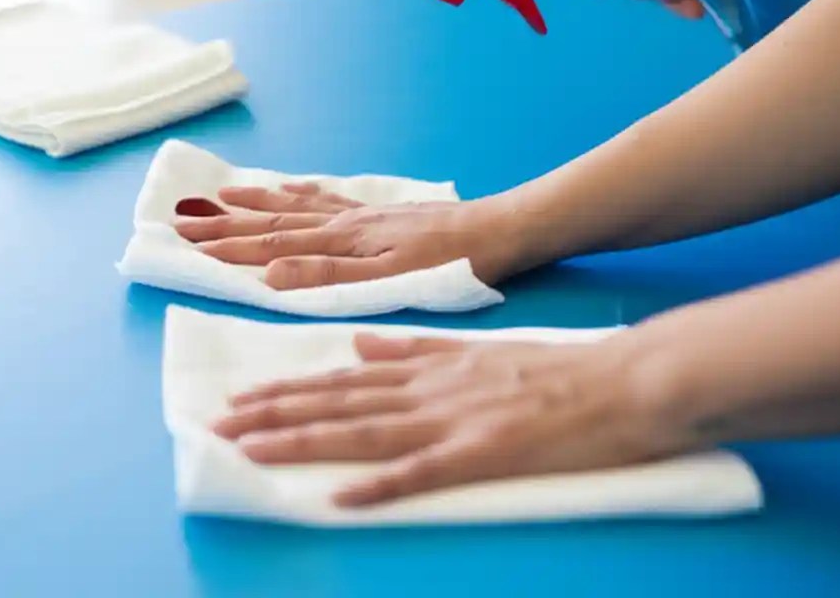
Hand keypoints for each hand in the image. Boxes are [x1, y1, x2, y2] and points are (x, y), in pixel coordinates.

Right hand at [173, 184, 526, 289]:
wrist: (502, 232)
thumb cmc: (451, 265)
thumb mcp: (390, 280)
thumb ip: (328, 278)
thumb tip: (267, 275)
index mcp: (340, 243)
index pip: (268, 246)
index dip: (224, 247)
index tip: (183, 244)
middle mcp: (343, 223)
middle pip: (271, 222)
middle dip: (224, 225)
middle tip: (181, 221)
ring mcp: (361, 215)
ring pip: (293, 207)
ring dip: (253, 203)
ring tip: (218, 195)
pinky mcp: (381, 213)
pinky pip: (326, 198)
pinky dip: (298, 192)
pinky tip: (286, 187)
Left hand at [214, 333, 691, 506]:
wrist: (622, 381)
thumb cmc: (552, 371)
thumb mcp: (472, 351)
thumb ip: (411, 349)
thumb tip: (356, 342)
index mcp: (425, 369)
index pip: (341, 381)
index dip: (288, 392)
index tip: (241, 400)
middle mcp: (427, 390)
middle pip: (337, 405)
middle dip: (274, 415)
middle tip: (218, 425)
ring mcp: (453, 421)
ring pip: (363, 432)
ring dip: (302, 442)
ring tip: (251, 450)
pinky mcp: (484, 454)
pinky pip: (422, 474)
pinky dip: (379, 486)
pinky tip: (339, 499)